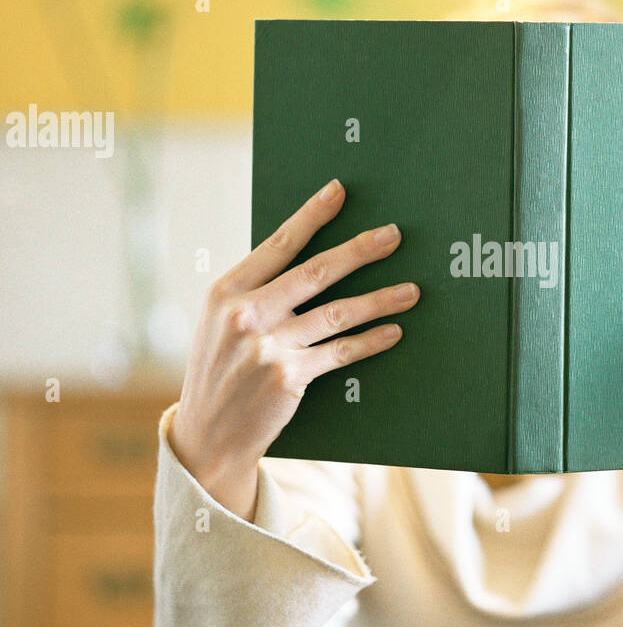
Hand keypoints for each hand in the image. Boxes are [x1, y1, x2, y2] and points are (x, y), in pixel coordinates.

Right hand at [169, 178, 418, 519]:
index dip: (312, 215)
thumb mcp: (221, 323)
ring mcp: (268, 347)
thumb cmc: (221, 370)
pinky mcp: (288, 377)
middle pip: (315, 272)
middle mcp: (245, 314)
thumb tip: (312, 258)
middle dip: (359, 251)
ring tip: (412, 291)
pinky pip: (340, 352)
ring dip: (380, 300)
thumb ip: (257, 292)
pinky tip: (393, 331)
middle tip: (393, 235)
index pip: (278, 243)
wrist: (207, 434)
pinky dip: (370, 341)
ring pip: (337, 314)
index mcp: (226, 291)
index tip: (340, 192)